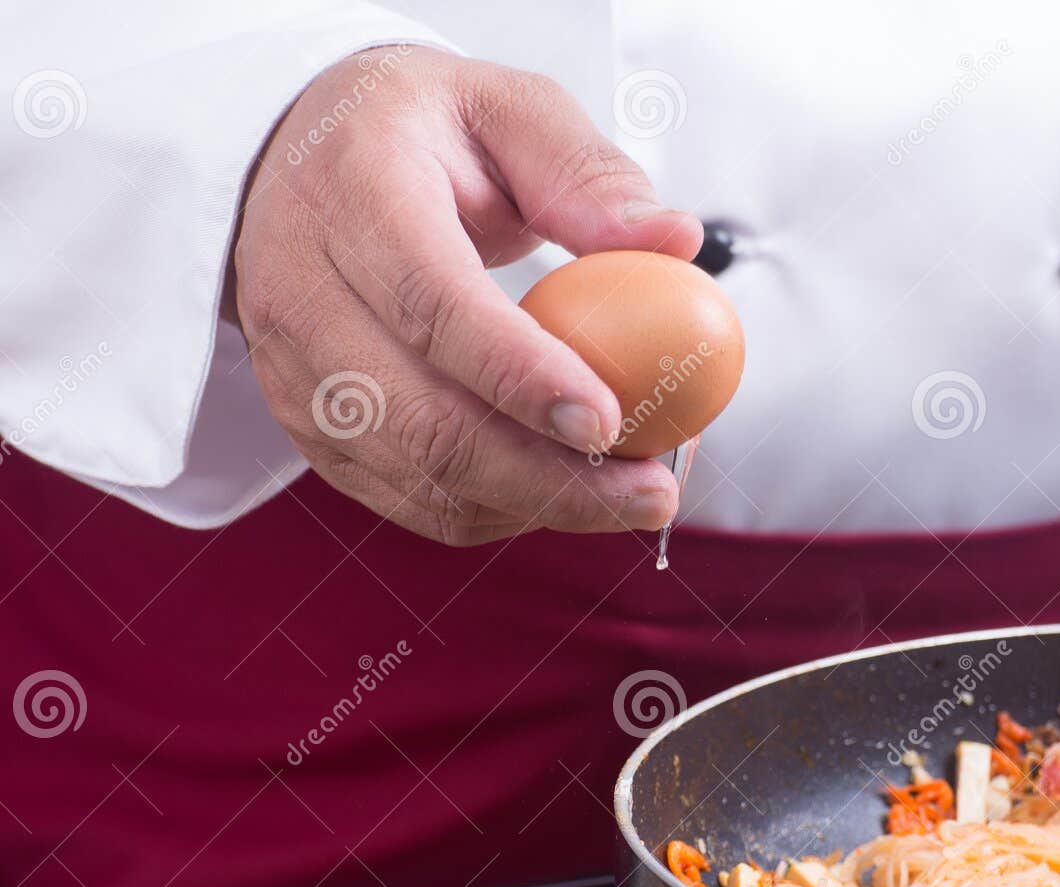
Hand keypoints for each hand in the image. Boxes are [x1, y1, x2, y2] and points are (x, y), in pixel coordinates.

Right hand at [232, 47, 702, 544]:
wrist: (294, 162)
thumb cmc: (417, 134)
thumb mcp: (507, 109)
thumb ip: (589, 175)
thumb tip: (675, 243)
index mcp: (352, 193)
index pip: (432, 305)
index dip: (521, 377)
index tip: (608, 422)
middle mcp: (300, 289)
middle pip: (424, 420)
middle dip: (549, 478)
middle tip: (652, 491)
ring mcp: (293, 370)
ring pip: (418, 475)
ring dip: (535, 506)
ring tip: (629, 496)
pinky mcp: (307, 427)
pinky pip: (407, 498)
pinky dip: (496, 512)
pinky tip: (564, 494)